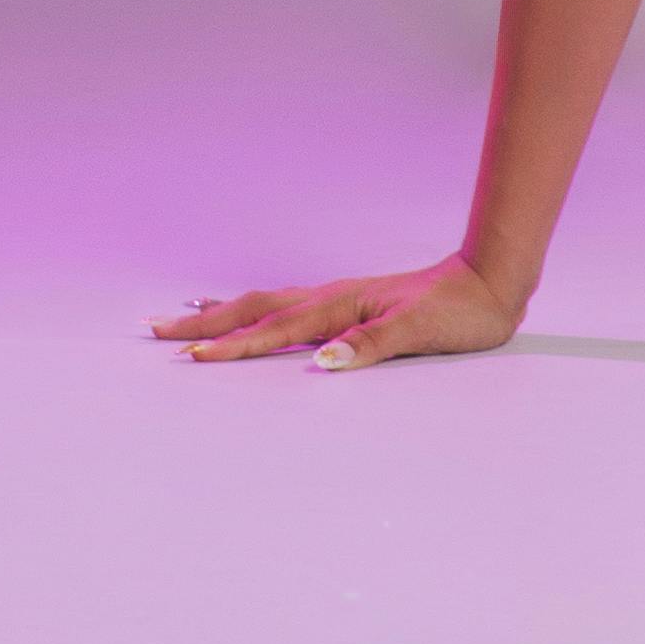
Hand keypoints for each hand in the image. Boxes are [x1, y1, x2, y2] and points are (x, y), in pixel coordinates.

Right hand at [152, 253, 524, 374]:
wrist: (490, 281)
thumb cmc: (459, 312)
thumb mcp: (420, 333)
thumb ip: (371, 347)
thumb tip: (322, 362)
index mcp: (342, 307)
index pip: (275, 330)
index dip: (233, 346)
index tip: (191, 358)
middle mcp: (332, 298)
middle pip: (255, 309)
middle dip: (205, 322)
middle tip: (154, 330)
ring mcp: (338, 299)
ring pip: (266, 304)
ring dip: (223, 312)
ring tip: (183, 315)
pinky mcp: (349, 304)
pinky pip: (287, 306)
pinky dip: (256, 310)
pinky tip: (251, 312)